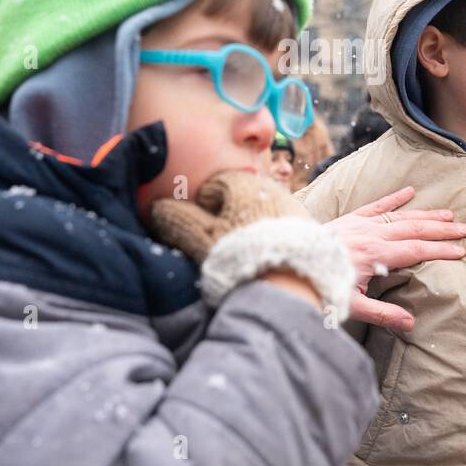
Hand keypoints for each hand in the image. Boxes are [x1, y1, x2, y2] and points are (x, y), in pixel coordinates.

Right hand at [149, 171, 309, 262]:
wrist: (289, 282)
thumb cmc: (238, 254)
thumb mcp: (199, 236)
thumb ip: (176, 217)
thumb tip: (158, 206)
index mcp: (241, 182)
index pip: (212, 188)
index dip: (201, 210)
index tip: (202, 232)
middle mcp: (270, 186)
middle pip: (238, 199)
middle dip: (226, 217)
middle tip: (221, 245)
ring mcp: (292, 206)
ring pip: (260, 212)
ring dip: (249, 226)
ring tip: (244, 254)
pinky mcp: (307, 227)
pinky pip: (280, 226)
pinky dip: (270, 238)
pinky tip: (266, 257)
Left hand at [324, 186, 465, 332]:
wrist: (291, 264)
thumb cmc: (321, 286)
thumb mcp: (351, 306)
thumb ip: (382, 314)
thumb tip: (411, 324)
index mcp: (375, 255)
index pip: (416, 251)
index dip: (440, 251)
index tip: (461, 251)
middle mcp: (372, 235)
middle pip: (414, 230)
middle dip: (441, 230)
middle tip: (464, 229)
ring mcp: (361, 224)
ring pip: (401, 216)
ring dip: (426, 215)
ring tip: (448, 214)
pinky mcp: (351, 219)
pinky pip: (377, 205)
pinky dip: (394, 198)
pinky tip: (410, 191)